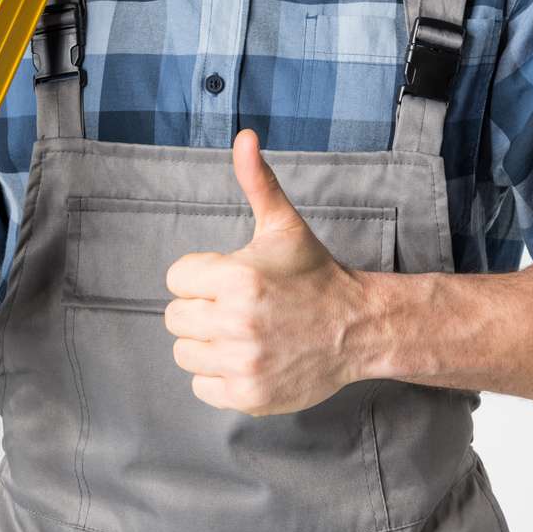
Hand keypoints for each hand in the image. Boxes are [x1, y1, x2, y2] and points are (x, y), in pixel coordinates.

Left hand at [163, 128, 370, 415]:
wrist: (357, 327)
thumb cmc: (313, 274)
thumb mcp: (283, 225)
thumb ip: (256, 180)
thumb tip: (244, 135)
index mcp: (236, 278)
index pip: (176, 279)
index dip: (201, 276)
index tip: (230, 278)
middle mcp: (236, 323)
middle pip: (175, 318)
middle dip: (201, 309)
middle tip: (237, 306)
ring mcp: (242, 363)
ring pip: (185, 353)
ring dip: (207, 344)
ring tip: (242, 332)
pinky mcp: (248, 396)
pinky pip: (201, 386)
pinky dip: (218, 376)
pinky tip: (247, 358)